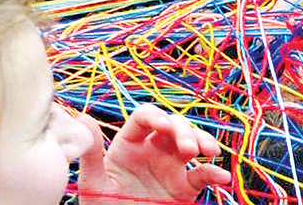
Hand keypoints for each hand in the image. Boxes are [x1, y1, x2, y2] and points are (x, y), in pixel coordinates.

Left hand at [77, 104, 230, 204]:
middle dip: (185, 132)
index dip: (157, 117)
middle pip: (175, 126)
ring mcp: (172, 167)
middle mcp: (153, 150)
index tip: (163, 127)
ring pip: (194, 142)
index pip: (145, 118)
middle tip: (188, 149)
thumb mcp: (93, 183)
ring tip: (208, 152)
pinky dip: (215, 172)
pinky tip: (220, 176)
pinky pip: (204, 174)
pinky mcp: (186, 186)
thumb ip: (91, 152)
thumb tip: (82, 118)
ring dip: (204, 141)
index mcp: (129, 145)